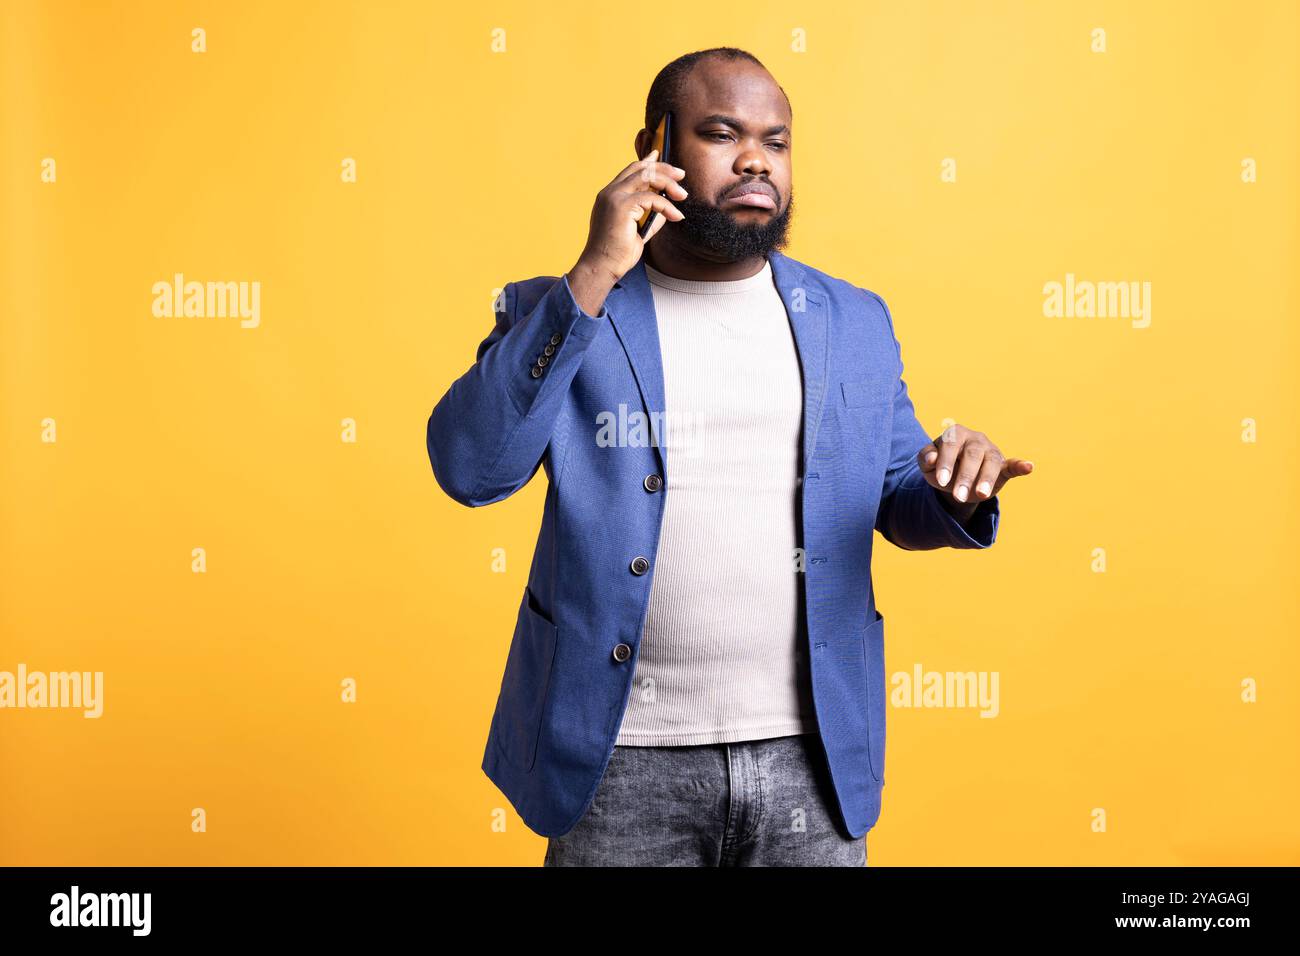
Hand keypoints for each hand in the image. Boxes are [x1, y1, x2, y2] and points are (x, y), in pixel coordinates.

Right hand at [574, 148, 687, 285]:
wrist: (602, 267)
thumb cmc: (617, 254)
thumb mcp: (638, 231)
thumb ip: (651, 217)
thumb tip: (668, 209)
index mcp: (610, 196)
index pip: (630, 170)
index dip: (647, 162)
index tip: (661, 156)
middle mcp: (610, 192)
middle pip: (639, 168)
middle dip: (663, 168)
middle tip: (681, 175)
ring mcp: (614, 197)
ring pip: (647, 177)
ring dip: (669, 184)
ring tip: (682, 196)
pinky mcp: (621, 206)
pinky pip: (651, 198)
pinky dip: (667, 206)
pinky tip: (676, 216)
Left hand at [917, 424, 1033, 515]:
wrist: (955, 478)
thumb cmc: (940, 467)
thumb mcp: (927, 465)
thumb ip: (925, 459)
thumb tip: (932, 457)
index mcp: (955, 434)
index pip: (951, 446)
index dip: (946, 463)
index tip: (941, 482)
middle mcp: (975, 439)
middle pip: (972, 455)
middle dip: (965, 476)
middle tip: (958, 496)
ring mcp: (990, 450)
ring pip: (991, 462)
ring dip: (986, 479)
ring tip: (981, 495)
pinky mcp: (1003, 464)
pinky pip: (1013, 464)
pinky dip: (1021, 465)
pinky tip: (1028, 466)